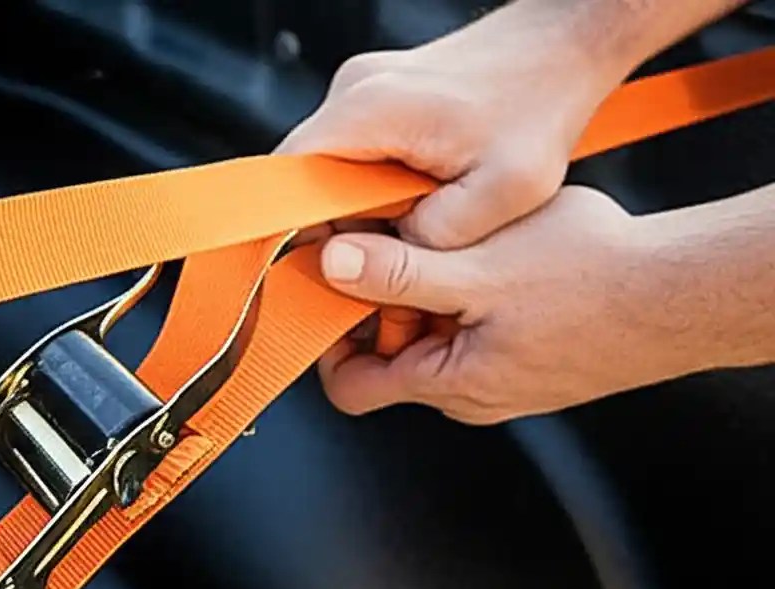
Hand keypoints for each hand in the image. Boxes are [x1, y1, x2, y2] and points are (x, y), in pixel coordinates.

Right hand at [275, 7, 625, 249]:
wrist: (565, 44)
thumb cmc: (542, 107)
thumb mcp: (506, 190)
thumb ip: (436, 236)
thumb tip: (379, 261)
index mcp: (368, 110)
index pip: (288, 177)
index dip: (290, 232)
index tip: (313, 278)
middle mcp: (353, 91)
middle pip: (305, 177)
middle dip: (329, 230)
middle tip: (366, 277)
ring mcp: (364, 88)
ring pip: (329, 168)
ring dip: (353, 211)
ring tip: (399, 246)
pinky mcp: (380, 94)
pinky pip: (353, 153)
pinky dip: (370, 189)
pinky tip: (410, 213)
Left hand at [316, 186, 706, 424]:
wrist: (685, 291)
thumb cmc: (593, 281)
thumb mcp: (480, 268)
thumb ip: (401, 272)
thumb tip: (332, 266)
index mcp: (448, 384)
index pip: (351, 386)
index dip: (328, 336)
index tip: (329, 284)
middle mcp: (470, 395)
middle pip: (388, 354)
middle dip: (382, 301)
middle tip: (398, 244)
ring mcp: (501, 379)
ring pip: (433, 336)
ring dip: (428, 289)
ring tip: (455, 244)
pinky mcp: (528, 357)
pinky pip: (473, 328)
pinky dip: (467, 292)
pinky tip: (493, 255)